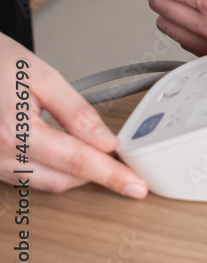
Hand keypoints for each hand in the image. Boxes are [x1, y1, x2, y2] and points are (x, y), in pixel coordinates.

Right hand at [0, 34, 148, 196]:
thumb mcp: (42, 77)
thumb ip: (76, 111)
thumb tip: (105, 140)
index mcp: (15, 132)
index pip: (77, 161)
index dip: (111, 175)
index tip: (136, 185)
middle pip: (62, 179)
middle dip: (95, 175)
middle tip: (124, 166)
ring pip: (44, 182)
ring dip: (73, 174)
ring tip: (99, 157)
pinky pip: (25, 176)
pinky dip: (51, 169)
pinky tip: (67, 154)